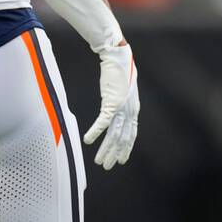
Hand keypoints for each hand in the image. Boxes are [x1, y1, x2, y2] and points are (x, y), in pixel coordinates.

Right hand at [83, 42, 138, 169]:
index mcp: (134, 108)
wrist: (118, 56)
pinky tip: (88, 140)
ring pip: (114, 134)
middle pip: (123, 138)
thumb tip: (117, 105)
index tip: (122, 159)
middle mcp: (130, 110)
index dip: (127, 147)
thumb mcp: (123, 89)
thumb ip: (122, 100)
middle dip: (115, 153)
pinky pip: (103, 122)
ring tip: (99, 161)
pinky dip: (95, 132)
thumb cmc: (120, 70)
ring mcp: (122, 107)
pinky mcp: (112, 102)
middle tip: (108, 166)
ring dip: (106, 149)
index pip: (132, 133)